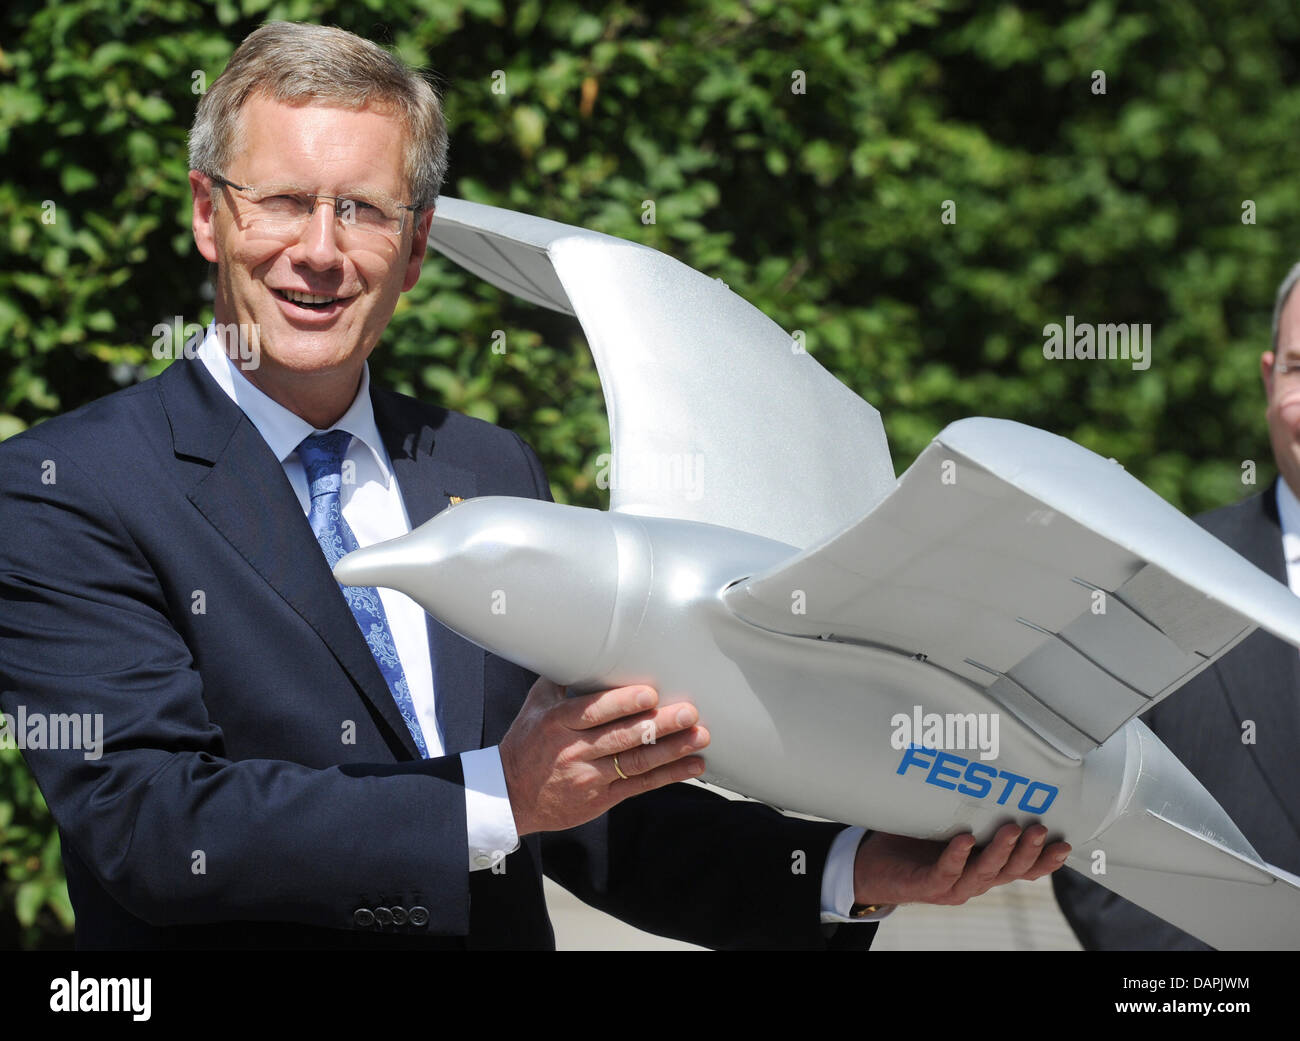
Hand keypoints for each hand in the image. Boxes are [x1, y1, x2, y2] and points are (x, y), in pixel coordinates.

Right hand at [498, 679, 708, 836]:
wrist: (510, 796)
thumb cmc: (527, 743)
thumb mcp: (536, 707)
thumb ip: (561, 680)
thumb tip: (585, 646)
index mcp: (556, 723)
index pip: (592, 711)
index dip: (622, 703)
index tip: (650, 694)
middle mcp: (573, 751)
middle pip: (621, 737)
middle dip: (659, 725)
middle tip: (689, 713)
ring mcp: (588, 777)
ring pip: (635, 763)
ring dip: (672, 750)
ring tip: (699, 737)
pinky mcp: (600, 799)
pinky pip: (639, 786)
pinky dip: (668, 776)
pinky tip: (692, 765)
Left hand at [853, 823, 1069, 907]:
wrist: (874, 865)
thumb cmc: (914, 839)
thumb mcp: (948, 819)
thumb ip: (968, 802)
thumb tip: (987, 758)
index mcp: (985, 864)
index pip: (1023, 867)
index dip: (1045, 860)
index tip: (1065, 844)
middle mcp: (974, 878)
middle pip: (1010, 870)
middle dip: (1029, 851)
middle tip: (1039, 829)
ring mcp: (952, 884)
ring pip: (984, 873)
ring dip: (1000, 853)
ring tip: (1012, 830)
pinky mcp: (927, 885)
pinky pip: (946, 872)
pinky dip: (956, 857)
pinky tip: (964, 840)